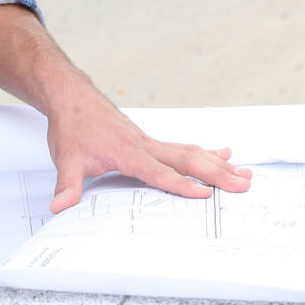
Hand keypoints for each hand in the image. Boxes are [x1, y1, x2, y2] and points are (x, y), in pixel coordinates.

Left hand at [45, 81, 252, 211]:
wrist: (72, 97)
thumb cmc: (72, 126)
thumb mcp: (66, 158)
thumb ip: (67, 185)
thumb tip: (60, 206)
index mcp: (128, 152)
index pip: (159, 173)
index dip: (181, 185)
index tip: (204, 195)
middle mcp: (145, 145)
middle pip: (187, 160)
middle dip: (216, 174)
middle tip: (242, 185)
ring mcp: (150, 141)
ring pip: (191, 152)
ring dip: (218, 164)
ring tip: (244, 174)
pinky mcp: (151, 140)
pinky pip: (184, 147)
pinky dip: (207, 152)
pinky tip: (223, 154)